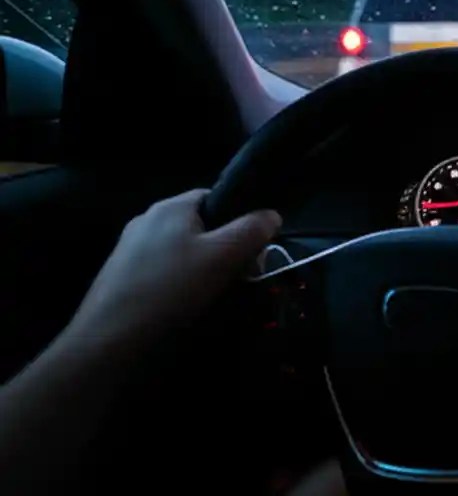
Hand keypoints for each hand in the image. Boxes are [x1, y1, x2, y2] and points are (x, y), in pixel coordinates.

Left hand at [66, 189, 280, 350]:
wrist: (110, 335)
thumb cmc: (171, 288)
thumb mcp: (223, 256)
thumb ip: (251, 231)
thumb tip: (271, 214)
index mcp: (171, 206)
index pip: (215, 196)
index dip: (239, 218)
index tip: (251, 248)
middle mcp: (147, 218)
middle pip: (199, 224)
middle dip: (222, 246)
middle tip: (236, 274)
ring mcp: (129, 246)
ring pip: (180, 247)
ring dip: (200, 265)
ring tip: (210, 292)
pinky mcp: (121, 273)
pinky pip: (161, 267)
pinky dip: (177, 280)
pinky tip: (181, 302)